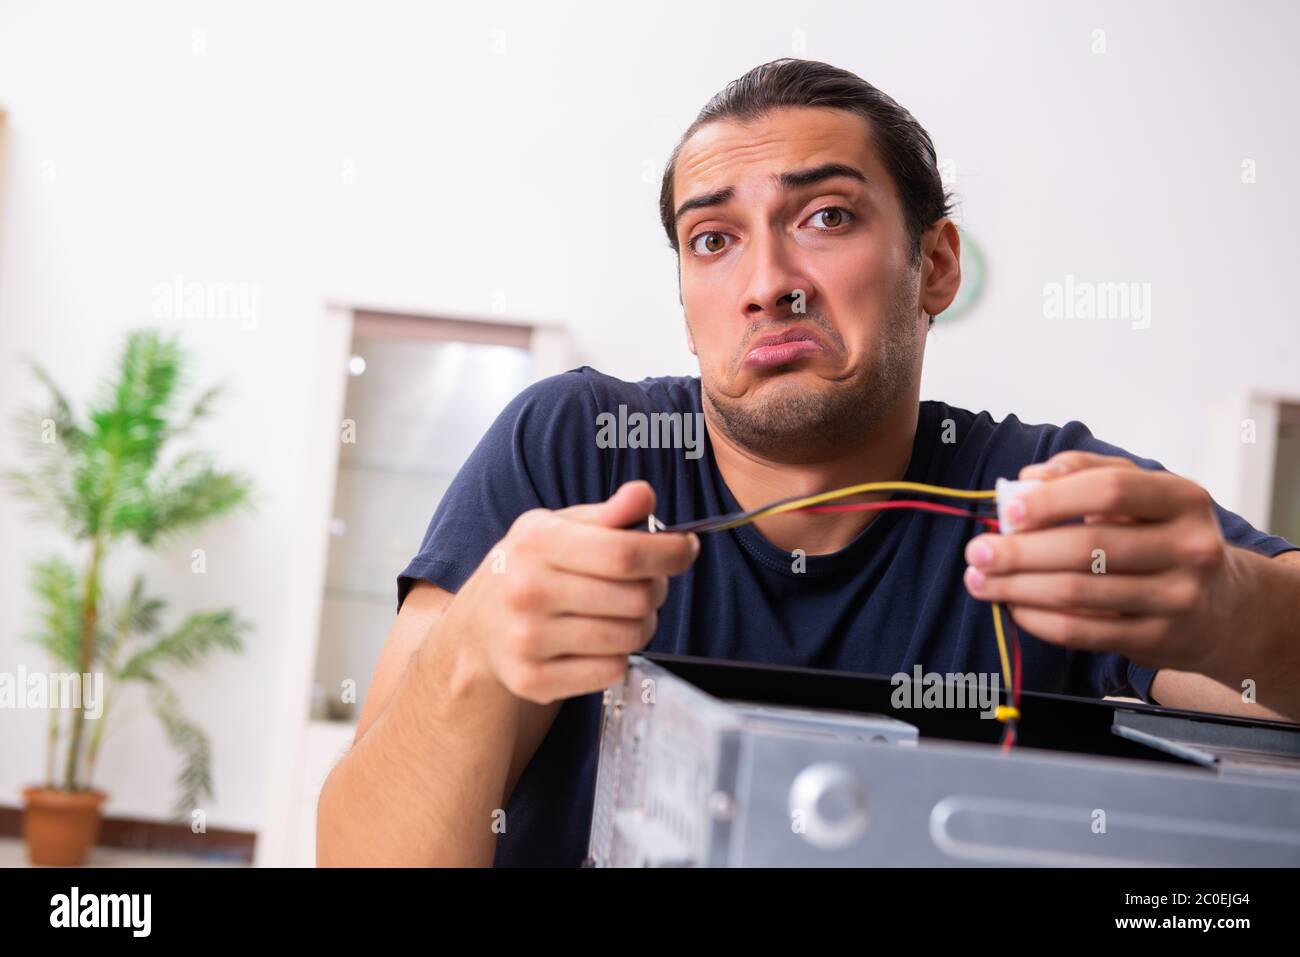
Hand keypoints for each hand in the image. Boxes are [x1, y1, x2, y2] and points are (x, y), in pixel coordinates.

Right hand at [440, 480, 698, 703]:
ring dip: (642, 625)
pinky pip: (611, 671)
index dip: (670, 552)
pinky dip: (617, 657)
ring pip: (629, 637)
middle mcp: (527, 590)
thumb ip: (608, 513)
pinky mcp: (533, 681)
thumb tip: (643, 495)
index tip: (686, 549)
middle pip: (635, 597)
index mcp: (537, 542)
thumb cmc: (531, 570)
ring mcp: (527, 640)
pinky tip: (597, 642)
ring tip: (622, 613)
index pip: (625, 552)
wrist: (477, 629)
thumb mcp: (559, 528)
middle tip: (647, 585)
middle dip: (657, 590)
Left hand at [961, 450, 1245, 676]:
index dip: (1052, 499)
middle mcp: (1189, 547)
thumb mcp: (1142, 494)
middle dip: (1018, 551)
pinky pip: (1082, 631)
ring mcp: (1177, 598)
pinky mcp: (1158, 639)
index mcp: (1182, 498)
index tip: (1008, 510)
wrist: (1225, 607)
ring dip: (1016, 587)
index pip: (1109, 489)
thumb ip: (1084, 473)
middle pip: (1086, 546)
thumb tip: (1026, 480)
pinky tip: (1012, 606)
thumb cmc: (1163, 537)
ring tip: (980, 581)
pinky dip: (1036, 619)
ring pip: (1076, 593)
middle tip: (976, 552)